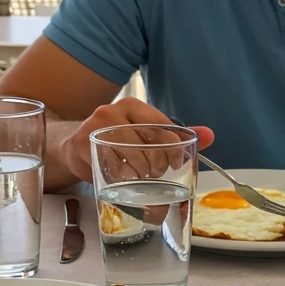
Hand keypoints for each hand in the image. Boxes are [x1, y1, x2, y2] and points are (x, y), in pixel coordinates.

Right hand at [59, 97, 213, 184]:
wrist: (74, 149)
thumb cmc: (117, 143)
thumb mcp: (145, 135)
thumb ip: (176, 135)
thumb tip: (210, 135)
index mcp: (131, 105)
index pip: (162, 126)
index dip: (174, 148)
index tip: (176, 162)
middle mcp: (112, 112)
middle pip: (149, 143)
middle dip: (158, 164)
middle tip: (156, 173)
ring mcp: (95, 129)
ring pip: (133, 157)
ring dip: (143, 173)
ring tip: (141, 177)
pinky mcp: (82, 147)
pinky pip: (114, 168)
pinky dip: (125, 178)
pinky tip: (125, 179)